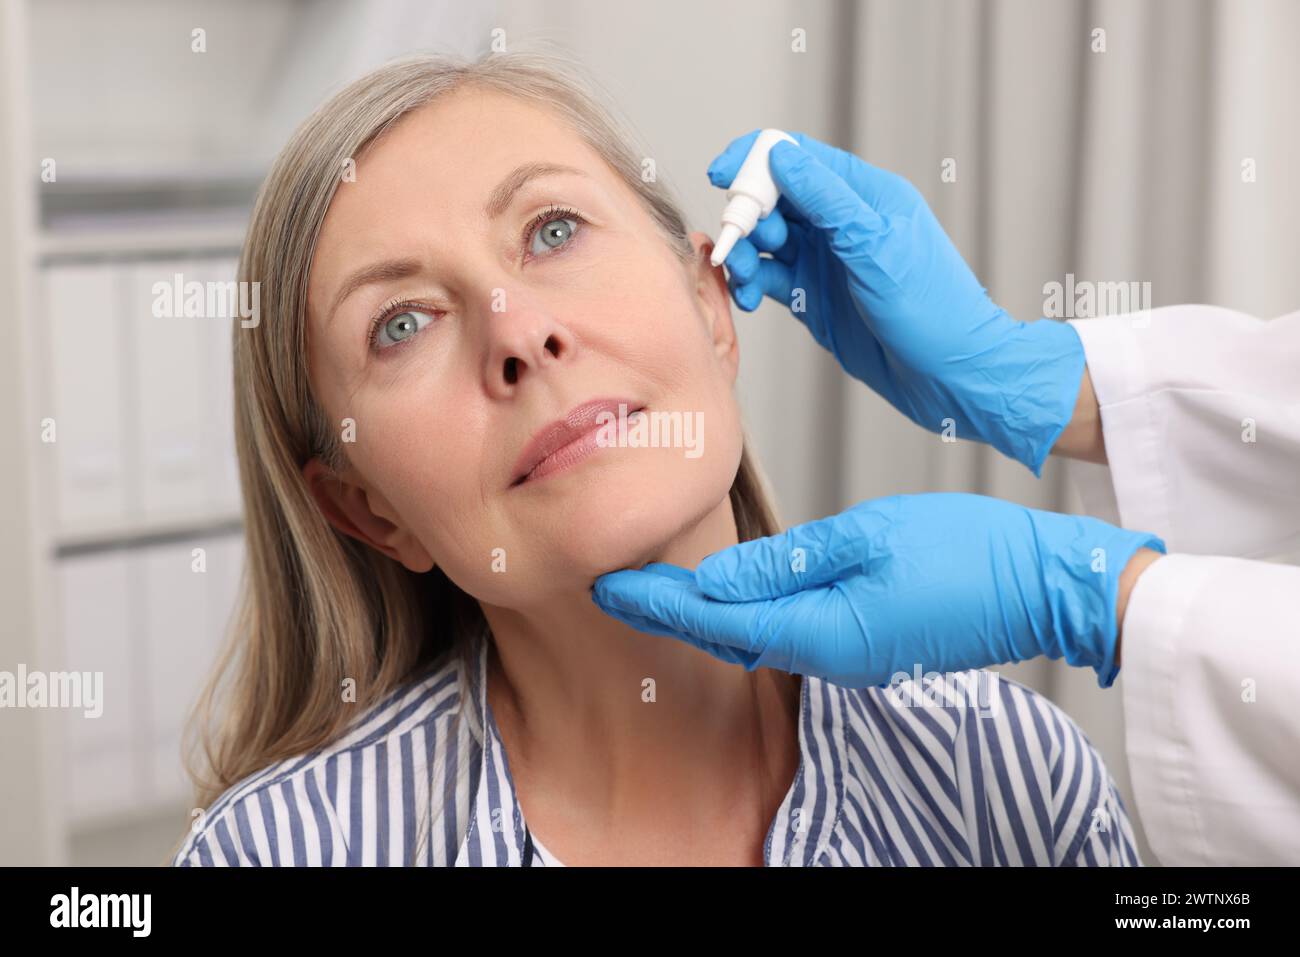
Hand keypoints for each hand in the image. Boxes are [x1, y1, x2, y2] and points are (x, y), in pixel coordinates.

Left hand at [592, 493, 1165, 688]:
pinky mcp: (868, 645)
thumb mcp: (869, 538)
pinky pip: (791, 634)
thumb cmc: (972, 555)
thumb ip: (786, 561)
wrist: (1047, 587)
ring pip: (757, 637)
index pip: (715, 619)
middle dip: (670, 613)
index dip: (656, 604)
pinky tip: (736, 592)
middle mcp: (830, 656)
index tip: (607, 587)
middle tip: (617, 585)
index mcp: (823, 632)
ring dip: (707, 615)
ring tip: (662, 586)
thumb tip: (715, 579)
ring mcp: (851, 656)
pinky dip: (750, 615)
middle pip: (728, 636)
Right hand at [708, 130, 1086, 475]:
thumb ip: (827, 200)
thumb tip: (782, 156)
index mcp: (863, 196)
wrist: (950, 374)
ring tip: (738, 273)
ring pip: (766, 241)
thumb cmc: (933, 308)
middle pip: (774, 199)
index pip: (799, 159)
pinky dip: (749, 283)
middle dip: (746, 214)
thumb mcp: (876, 245)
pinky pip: (768, 279)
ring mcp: (825, 261)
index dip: (756, 160)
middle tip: (735, 240)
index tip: (721, 174)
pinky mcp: (813, 298)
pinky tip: (743, 295)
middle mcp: (840, 224)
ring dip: (743, 251)